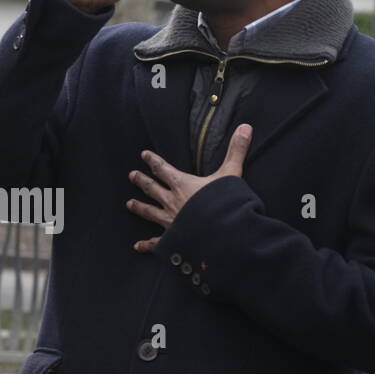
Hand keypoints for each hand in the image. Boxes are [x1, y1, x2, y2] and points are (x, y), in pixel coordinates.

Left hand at [128, 124, 252, 253]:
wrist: (222, 233)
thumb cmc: (225, 203)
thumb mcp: (231, 174)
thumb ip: (236, 151)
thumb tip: (245, 127)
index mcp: (182, 185)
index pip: (163, 169)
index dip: (153, 161)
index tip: (143, 154)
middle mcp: (172, 202)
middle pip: (152, 189)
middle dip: (142, 181)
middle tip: (131, 176)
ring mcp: (170, 222)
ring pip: (150, 212)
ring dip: (139, 207)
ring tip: (129, 204)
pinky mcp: (172, 239)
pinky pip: (156, 242)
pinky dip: (147, 245)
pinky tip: (137, 246)